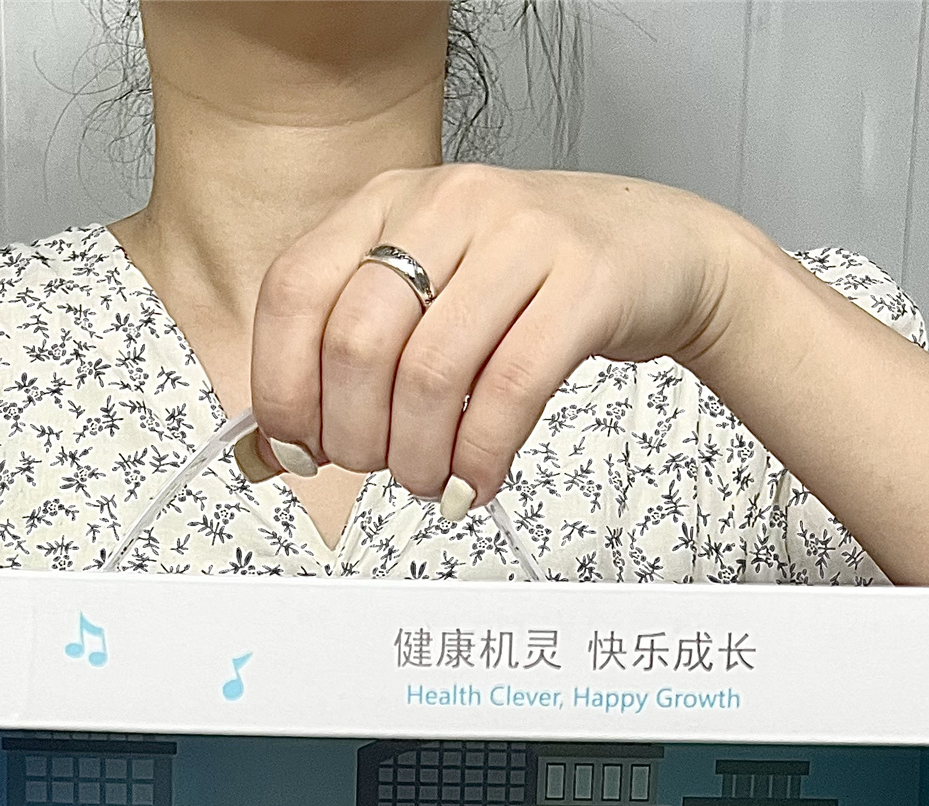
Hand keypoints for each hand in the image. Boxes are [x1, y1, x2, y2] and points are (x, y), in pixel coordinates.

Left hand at [245, 165, 740, 516]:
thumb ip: (351, 353)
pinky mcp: (585, 281)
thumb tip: (269, 451)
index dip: (283, 387)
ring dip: (419, 458)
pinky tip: (478, 479)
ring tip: (433, 481)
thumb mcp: (428, 293)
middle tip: (379, 469)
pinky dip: (481, 456)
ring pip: (431, 374)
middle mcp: (447, 203)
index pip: (293, 292)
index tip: (299, 448)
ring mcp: (520, 235)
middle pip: (358, 342)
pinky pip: (510, 390)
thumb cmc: (530, 284)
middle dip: (356, 436)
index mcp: (388, 200)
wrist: (659, 249)